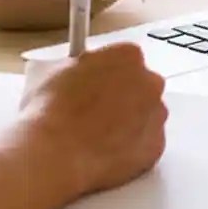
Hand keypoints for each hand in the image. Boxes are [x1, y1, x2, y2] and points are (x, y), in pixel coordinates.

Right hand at [18, 43, 166, 196]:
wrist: (55, 152)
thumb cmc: (51, 111)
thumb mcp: (56, 69)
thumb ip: (81, 66)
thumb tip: (77, 72)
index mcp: (127, 55)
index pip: (124, 59)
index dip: (107, 74)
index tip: (97, 84)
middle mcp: (150, 82)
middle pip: (141, 86)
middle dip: (122, 97)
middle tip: (95, 111)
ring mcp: (156, 115)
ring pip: (146, 116)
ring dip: (129, 122)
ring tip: (96, 135)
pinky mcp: (156, 146)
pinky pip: (146, 144)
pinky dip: (130, 148)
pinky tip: (104, 151)